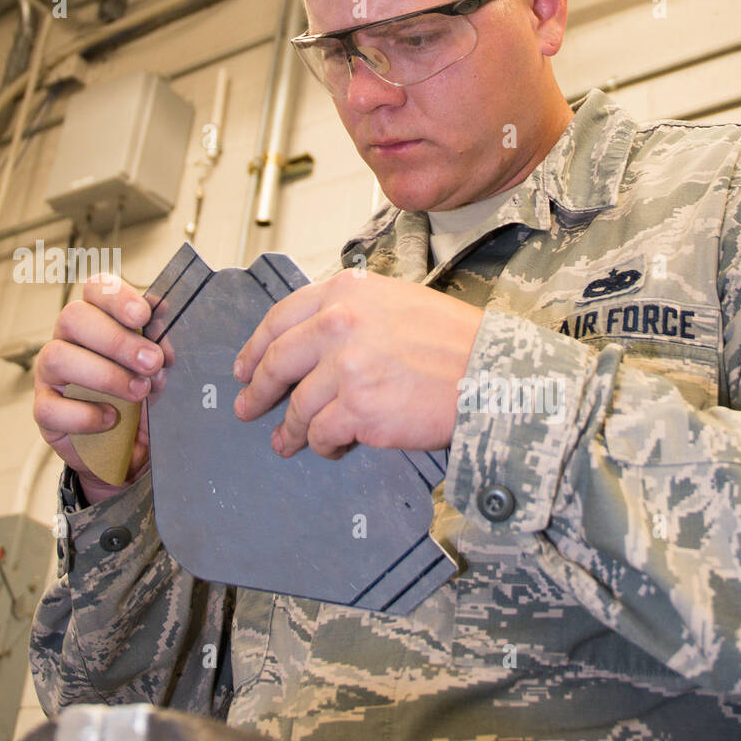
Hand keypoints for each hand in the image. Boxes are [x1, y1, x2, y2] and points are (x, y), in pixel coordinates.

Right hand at [32, 274, 164, 503]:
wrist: (131, 448)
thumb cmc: (142, 398)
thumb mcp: (158, 371)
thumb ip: (158, 347)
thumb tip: (162, 326)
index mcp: (99, 320)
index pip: (96, 290)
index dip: (116, 296)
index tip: (143, 314)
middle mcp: (69, 341)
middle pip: (74, 317)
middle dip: (117, 340)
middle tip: (151, 362)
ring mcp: (51, 375)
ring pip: (58, 357)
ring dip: (105, 374)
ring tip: (139, 391)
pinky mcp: (46, 410)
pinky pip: (52, 407)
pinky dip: (86, 414)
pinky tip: (111, 418)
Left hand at [232, 269, 483, 455]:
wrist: (493, 374)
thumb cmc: (459, 343)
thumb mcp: (401, 302)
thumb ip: (355, 313)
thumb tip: (318, 342)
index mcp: (348, 293)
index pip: (281, 317)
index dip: (256, 346)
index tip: (247, 365)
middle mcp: (339, 324)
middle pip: (277, 360)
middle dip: (258, 389)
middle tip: (249, 406)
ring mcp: (346, 368)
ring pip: (298, 404)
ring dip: (290, 428)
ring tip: (288, 441)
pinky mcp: (358, 410)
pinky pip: (322, 432)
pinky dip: (322, 444)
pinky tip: (330, 447)